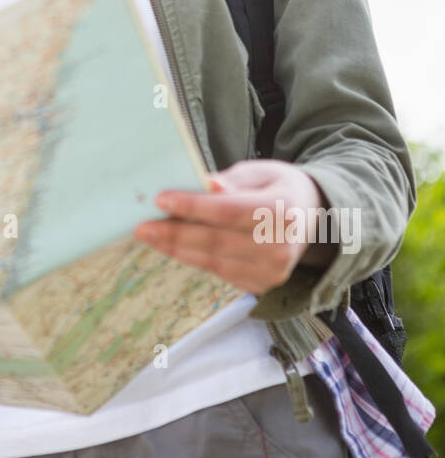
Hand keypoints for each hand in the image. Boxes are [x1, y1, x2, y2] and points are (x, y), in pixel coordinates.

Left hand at [132, 158, 337, 296]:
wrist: (314, 220)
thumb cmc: (281, 189)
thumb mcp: (262, 172)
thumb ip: (234, 181)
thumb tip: (207, 186)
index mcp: (283, 212)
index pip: (230, 211)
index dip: (193, 207)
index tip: (161, 199)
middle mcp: (281, 246)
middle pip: (217, 241)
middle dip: (174, 233)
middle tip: (142, 226)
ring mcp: (273, 271)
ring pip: (214, 261)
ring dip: (177, 249)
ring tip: (150, 235)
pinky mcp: (263, 285)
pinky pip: (219, 273)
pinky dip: (193, 259)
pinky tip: (172, 246)